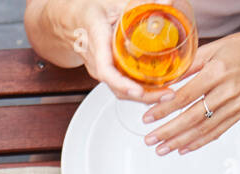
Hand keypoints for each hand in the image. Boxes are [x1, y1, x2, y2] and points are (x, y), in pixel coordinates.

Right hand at [35, 0, 159, 102]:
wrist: (72, 22)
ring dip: (144, 97)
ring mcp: (101, 71)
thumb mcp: (113, 3)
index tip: (137, 90)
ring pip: (121, 91)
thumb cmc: (90, 13)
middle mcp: (97, 63)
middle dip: (143, 96)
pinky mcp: (107, 74)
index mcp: (97, 43)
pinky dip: (139, 91)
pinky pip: (122, 87)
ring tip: (167, 95)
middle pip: (118, 88)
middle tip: (167, 95)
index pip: (106, 70)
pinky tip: (157, 89)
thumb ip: (141, 3)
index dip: (122, 83)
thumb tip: (167, 3)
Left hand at [143, 29, 239, 154]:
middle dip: (168, 131)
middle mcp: (227, 91)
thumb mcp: (213, 48)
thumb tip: (165, 81)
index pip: (185, 96)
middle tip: (150, 139)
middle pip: (192, 117)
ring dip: (180, 142)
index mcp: (218, 71)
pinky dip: (199, 142)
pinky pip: (216, 132)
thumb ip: (189, 65)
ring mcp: (235, 105)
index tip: (148, 117)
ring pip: (203, 129)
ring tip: (162, 149)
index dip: (164, 109)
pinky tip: (183, 148)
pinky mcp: (239, 114)